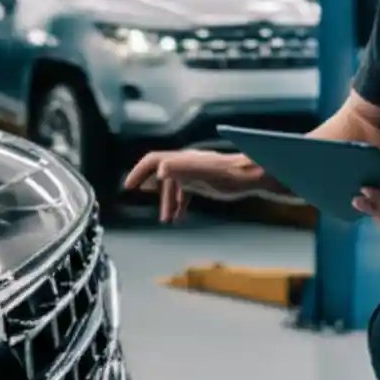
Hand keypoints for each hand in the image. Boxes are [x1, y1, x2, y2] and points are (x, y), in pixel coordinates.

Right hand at [122, 150, 261, 222]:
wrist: (250, 176)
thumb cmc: (229, 174)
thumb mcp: (203, 173)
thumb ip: (181, 169)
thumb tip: (160, 170)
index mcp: (183, 160)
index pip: (153, 160)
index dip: (139, 172)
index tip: (129, 186)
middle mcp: (187, 163)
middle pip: (162, 174)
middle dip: (154, 192)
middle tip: (142, 202)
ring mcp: (195, 172)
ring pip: (174, 185)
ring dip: (167, 201)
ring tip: (167, 219)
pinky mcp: (204, 180)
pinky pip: (185, 191)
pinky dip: (180, 202)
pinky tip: (180, 215)